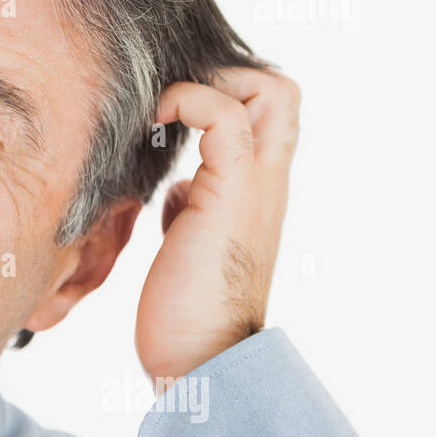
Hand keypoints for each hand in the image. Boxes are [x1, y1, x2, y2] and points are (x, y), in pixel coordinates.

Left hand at [135, 66, 299, 391]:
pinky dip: (190, 102)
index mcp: (256, 190)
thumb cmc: (188, 311)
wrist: (202, 362)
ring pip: (270, 90)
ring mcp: (255, 187)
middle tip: (174, 103)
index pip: (270, 110)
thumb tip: (178, 194)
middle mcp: (266, 182)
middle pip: (281, 89)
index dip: (226, 89)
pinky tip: (153, 123)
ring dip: (209, 83)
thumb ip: (193, 209)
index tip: (171, 109)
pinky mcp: (228, 196)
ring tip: (163, 111)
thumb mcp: (191, 241)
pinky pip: (225, 119)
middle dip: (226, 75)